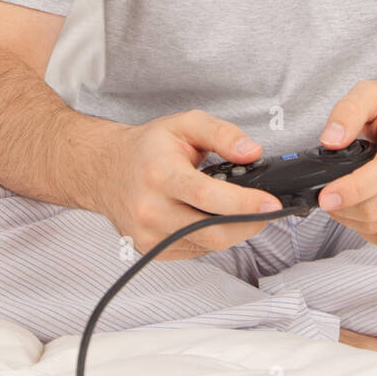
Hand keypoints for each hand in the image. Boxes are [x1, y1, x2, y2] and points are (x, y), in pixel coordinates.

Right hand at [97, 109, 281, 258]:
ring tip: (237, 208)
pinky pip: (195, 251)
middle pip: (212, 232)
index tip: (271, 204)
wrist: (104, 169)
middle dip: (249, 224)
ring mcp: (149, 235)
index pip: (207, 197)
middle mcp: (150, 209)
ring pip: (208, 245)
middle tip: (266, 210)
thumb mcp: (185, 124)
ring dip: (232, 230)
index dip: (244, 204)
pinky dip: (211, 237)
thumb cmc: (147, 147)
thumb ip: (222, 134)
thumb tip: (252, 152)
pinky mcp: (151, 250)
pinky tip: (209, 217)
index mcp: (159, 174)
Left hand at [315, 80, 376, 247]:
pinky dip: (369, 232)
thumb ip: (348, 111)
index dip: (351, 191)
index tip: (326, 195)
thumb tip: (330, 139)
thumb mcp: (375, 93)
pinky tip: (361, 214)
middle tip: (326, 195)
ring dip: (352, 220)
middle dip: (343, 208)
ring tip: (341, 202)